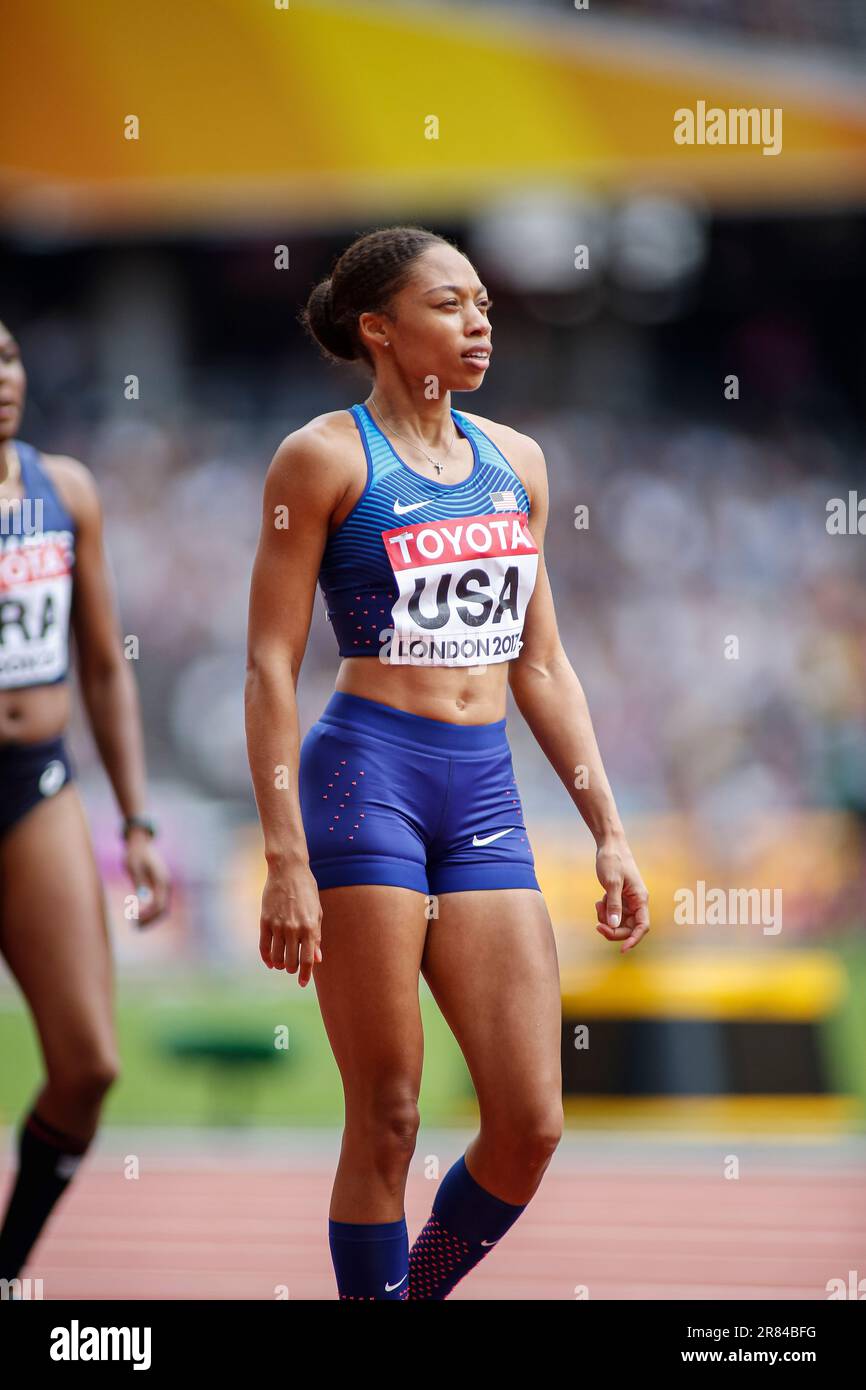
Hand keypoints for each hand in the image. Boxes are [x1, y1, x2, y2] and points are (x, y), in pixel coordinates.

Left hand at [124, 830, 170, 925]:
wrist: (139, 843)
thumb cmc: (135, 853)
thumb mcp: (133, 867)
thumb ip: (139, 882)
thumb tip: (142, 900)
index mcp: (161, 880)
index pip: (159, 904)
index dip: (148, 915)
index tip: (134, 919)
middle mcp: (165, 884)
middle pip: (163, 909)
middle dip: (150, 920)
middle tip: (134, 927)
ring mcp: (163, 886)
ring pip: (162, 908)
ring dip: (150, 918)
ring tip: (135, 925)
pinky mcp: (158, 886)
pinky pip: (158, 903)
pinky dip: (150, 912)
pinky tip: (137, 915)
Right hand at [260, 861, 322, 986]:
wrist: (288, 870)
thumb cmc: (307, 890)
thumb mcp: (316, 912)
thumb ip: (316, 937)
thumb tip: (318, 959)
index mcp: (310, 927)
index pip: (308, 960)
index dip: (305, 975)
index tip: (302, 983)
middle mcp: (294, 929)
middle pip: (291, 962)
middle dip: (292, 969)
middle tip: (293, 967)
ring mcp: (278, 925)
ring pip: (276, 957)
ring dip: (279, 964)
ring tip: (282, 963)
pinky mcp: (264, 921)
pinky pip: (264, 947)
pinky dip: (266, 958)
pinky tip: (270, 961)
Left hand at [594, 836, 649, 953]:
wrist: (609, 845)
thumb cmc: (613, 860)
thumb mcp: (611, 883)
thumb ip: (613, 905)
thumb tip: (614, 925)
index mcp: (640, 899)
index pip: (642, 926)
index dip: (634, 939)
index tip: (622, 949)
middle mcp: (636, 902)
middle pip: (628, 928)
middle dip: (613, 929)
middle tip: (597, 926)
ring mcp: (628, 901)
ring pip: (619, 922)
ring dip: (607, 919)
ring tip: (598, 904)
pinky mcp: (619, 898)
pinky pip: (613, 913)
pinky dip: (605, 912)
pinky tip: (599, 901)